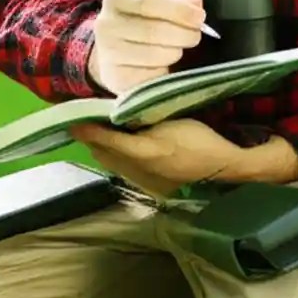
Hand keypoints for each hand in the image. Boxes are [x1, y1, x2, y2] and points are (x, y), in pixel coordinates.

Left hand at [70, 119, 297, 197]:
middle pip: (103, 154)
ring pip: (111, 164)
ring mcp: (145, 181)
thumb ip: (141, 117)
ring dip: (100, 149)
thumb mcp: (171, 119)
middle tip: (82, 120)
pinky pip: (123, 172)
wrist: (223, 166)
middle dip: (90, 138)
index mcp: (144, 151)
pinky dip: (114, 159)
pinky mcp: (151, 187)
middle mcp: (140, 170)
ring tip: (94, 132)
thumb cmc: (199, 137)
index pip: (106, 140)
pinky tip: (116, 149)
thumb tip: (115, 111)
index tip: (74, 119)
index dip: (88, 129)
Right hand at [86, 0, 206, 94]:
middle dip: (183, 34)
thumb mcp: (156, 4)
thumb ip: (178, 0)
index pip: (148, 3)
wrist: (113, 53)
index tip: (199, 17)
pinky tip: (163, 66)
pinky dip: (165, 72)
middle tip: (194, 35)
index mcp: (116, 0)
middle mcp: (106, 26)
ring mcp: (109, 55)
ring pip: (155, 56)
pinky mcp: (117, 79)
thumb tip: (194, 3)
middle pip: (154, 31)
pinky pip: (152, 76)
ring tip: (176, 49)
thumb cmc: (139, 24)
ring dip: (175, 53)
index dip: (178, 10)